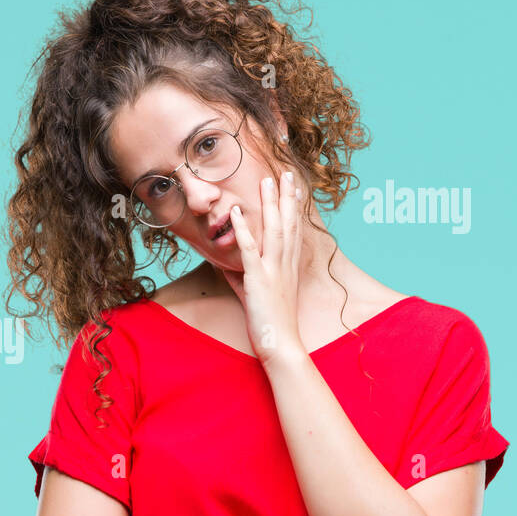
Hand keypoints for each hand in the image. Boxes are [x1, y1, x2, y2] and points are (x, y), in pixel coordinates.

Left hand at [218, 169, 304, 364]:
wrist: (281, 344)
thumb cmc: (269, 322)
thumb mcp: (253, 294)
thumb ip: (241, 277)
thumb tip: (223, 264)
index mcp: (288, 266)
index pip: (293, 229)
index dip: (293, 206)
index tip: (293, 185)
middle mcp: (284, 264)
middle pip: (287, 223)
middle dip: (285, 195)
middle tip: (284, 171)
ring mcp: (273, 270)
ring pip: (273, 230)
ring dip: (269, 203)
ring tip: (265, 180)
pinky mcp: (258, 279)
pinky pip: (249, 250)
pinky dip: (242, 229)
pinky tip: (235, 212)